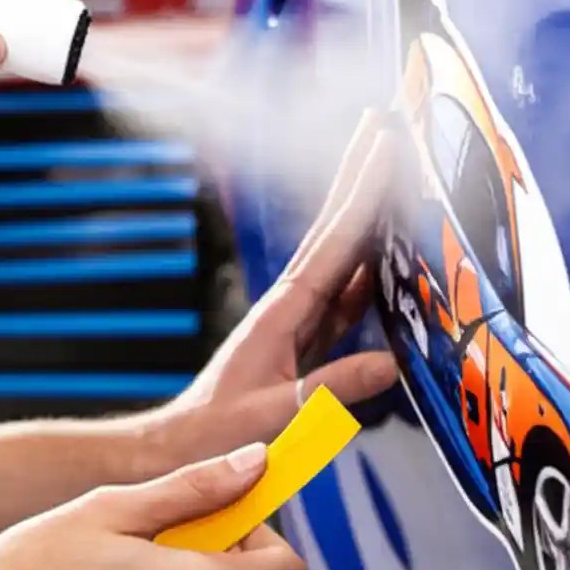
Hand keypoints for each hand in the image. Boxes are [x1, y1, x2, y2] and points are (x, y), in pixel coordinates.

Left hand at [140, 109, 400, 472]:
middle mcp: (292, 305)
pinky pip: (346, 296)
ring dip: (366, 214)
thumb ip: (329, 390)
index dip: (364, 194)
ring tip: (390, 174)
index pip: (334, 242)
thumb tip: (390, 365)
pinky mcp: (305, 340)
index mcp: (284, 312)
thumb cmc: (214, 432)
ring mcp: (299, 319)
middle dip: (359, 176)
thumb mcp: (273, 414)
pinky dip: (370, 268)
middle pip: (336, 230)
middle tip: (382, 125)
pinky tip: (387, 256)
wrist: (180, 444)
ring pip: (342, 256)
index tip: (386, 147)